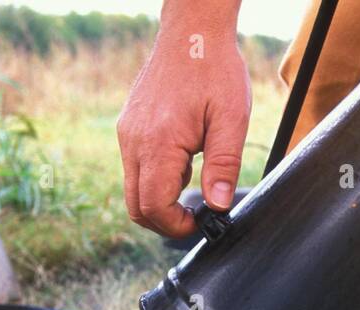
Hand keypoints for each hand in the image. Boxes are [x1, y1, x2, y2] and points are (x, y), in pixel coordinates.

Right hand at [117, 1, 250, 237]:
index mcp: (158, 143)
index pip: (153, 206)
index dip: (176, 226)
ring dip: (162, 199)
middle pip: (136, 206)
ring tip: (196, 178)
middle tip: (196, 218)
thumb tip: (218, 206)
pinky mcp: (129, 128)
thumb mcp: (231, 120)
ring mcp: (127, 134)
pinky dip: (157, 179)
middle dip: (165, 222)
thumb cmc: (214, 70)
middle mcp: (134, 141)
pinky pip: (136, 168)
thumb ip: (224, 166)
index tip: (200, 224)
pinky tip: (185, 161)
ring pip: (134, 189)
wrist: (192, 33)